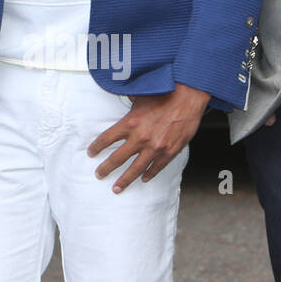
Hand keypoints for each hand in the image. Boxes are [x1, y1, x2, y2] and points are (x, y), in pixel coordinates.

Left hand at [87, 83, 209, 191]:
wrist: (189, 97)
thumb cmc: (165, 93)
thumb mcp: (140, 96)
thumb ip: (128, 103)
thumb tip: (118, 97)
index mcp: (130, 123)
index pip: (106, 139)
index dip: (96, 147)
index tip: (91, 153)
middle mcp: (140, 138)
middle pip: (117, 158)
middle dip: (106, 169)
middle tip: (99, 174)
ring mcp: (155, 147)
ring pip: (135, 169)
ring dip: (125, 180)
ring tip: (117, 188)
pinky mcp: (169, 152)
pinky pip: (156, 167)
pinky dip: (149, 174)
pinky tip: (143, 178)